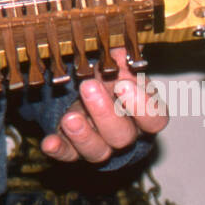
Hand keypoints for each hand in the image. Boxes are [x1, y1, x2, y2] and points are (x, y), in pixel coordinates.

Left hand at [40, 47, 167, 162]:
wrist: (88, 93)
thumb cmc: (109, 78)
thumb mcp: (116, 65)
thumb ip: (121, 59)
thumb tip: (121, 48)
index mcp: (143, 113)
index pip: (155, 118)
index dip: (142, 105)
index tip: (123, 84)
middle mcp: (125, 134)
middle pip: (122, 135)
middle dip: (105, 113)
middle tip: (88, 87)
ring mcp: (100, 145)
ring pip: (98, 151)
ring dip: (83, 136)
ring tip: (70, 118)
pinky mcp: (75, 151)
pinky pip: (68, 155)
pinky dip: (59, 149)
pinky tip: (49, 143)